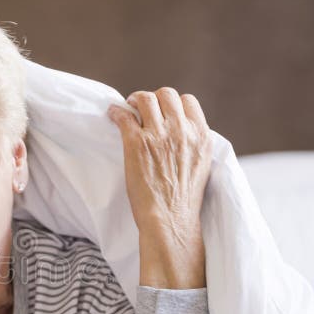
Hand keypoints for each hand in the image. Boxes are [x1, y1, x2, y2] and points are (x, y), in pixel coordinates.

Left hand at [108, 87, 211, 288]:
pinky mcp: (136, 143)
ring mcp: (158, 135)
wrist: (170, 218)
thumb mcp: (200, 167)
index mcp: (201, 136)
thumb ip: (193, 146)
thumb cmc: (182, 200)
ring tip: (126, 108)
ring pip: (145, 99)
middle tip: (141, 108)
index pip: (188, 102)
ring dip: (134, 101)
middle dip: (153, 99)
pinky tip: (112, 115)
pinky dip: (116, 112)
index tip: (163, 112)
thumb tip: (181, 136)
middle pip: (167, 95)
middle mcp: (181, 131)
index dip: (173, 104)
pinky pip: (123, 115)